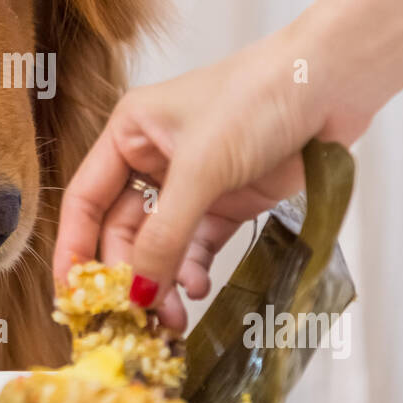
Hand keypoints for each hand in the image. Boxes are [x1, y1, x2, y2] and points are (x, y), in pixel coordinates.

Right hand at [53, 23, 369, 329]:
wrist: (331, 84)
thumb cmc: (257, 97)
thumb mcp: (200, 168)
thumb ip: (164, 235)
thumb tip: (138, 294)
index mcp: (129, 133)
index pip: (86, 199)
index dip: (74, 247)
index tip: (71, 295)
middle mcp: (155, 157)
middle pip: (123, 230)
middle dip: (130, 274)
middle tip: (135, 318)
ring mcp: (194, 181)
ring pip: (162, 244)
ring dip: (164, 280)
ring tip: (174, 316)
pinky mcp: (230, 199)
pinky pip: (199, 245)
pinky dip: (194, 270)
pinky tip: (198, 287)